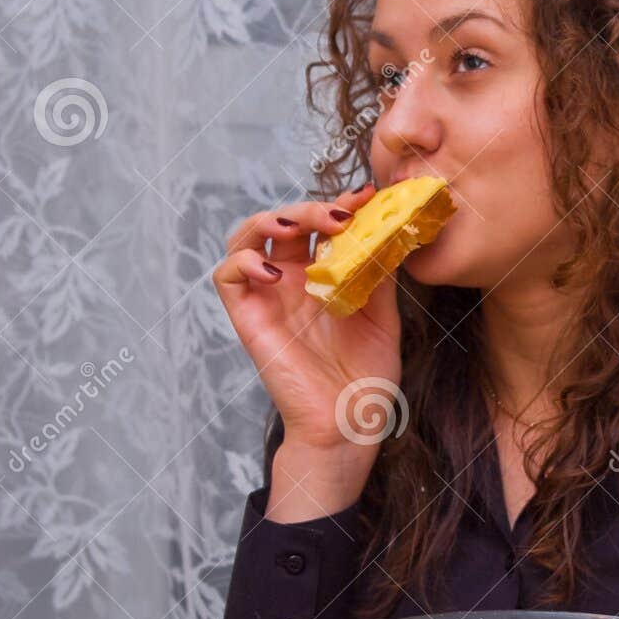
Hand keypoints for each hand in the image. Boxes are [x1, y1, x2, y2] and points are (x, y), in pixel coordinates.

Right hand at [212, 188, 402, 451]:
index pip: (321, 225)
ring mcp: (268, 297)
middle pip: (285, 221)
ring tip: (296, 226)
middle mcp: (292, 280)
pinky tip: (275, 273)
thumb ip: (380, 273)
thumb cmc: (366, 376)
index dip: (338, 203)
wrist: (348, 423)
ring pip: (247, 237)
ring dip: (268, 220)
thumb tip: (390, 228)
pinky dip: (244, 262)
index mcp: (323, 275)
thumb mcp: (384, 316)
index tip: (366, 195)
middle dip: (309, 207)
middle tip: (339, 213)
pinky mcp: (248, 318)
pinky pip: (227, 276)